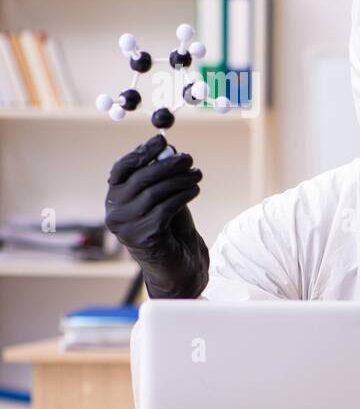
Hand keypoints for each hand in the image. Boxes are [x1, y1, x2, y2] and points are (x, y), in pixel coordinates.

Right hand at [104, 134, 209, 298]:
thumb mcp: (164, 198)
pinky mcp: (145, 236)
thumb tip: (170, 148)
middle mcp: (115, 213)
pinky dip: (183, 194)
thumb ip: (162, 178)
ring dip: (180, 179)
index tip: (162, 140)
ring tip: (197, 174)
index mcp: (114, 200)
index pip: (122, 169)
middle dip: (167, 165)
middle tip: (189, 158)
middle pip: (140, 178)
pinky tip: (195, 189)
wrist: (180, 268)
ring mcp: (127, 227)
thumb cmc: (171, 230)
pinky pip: (166, 207)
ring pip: (155, 192)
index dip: (142, 152)